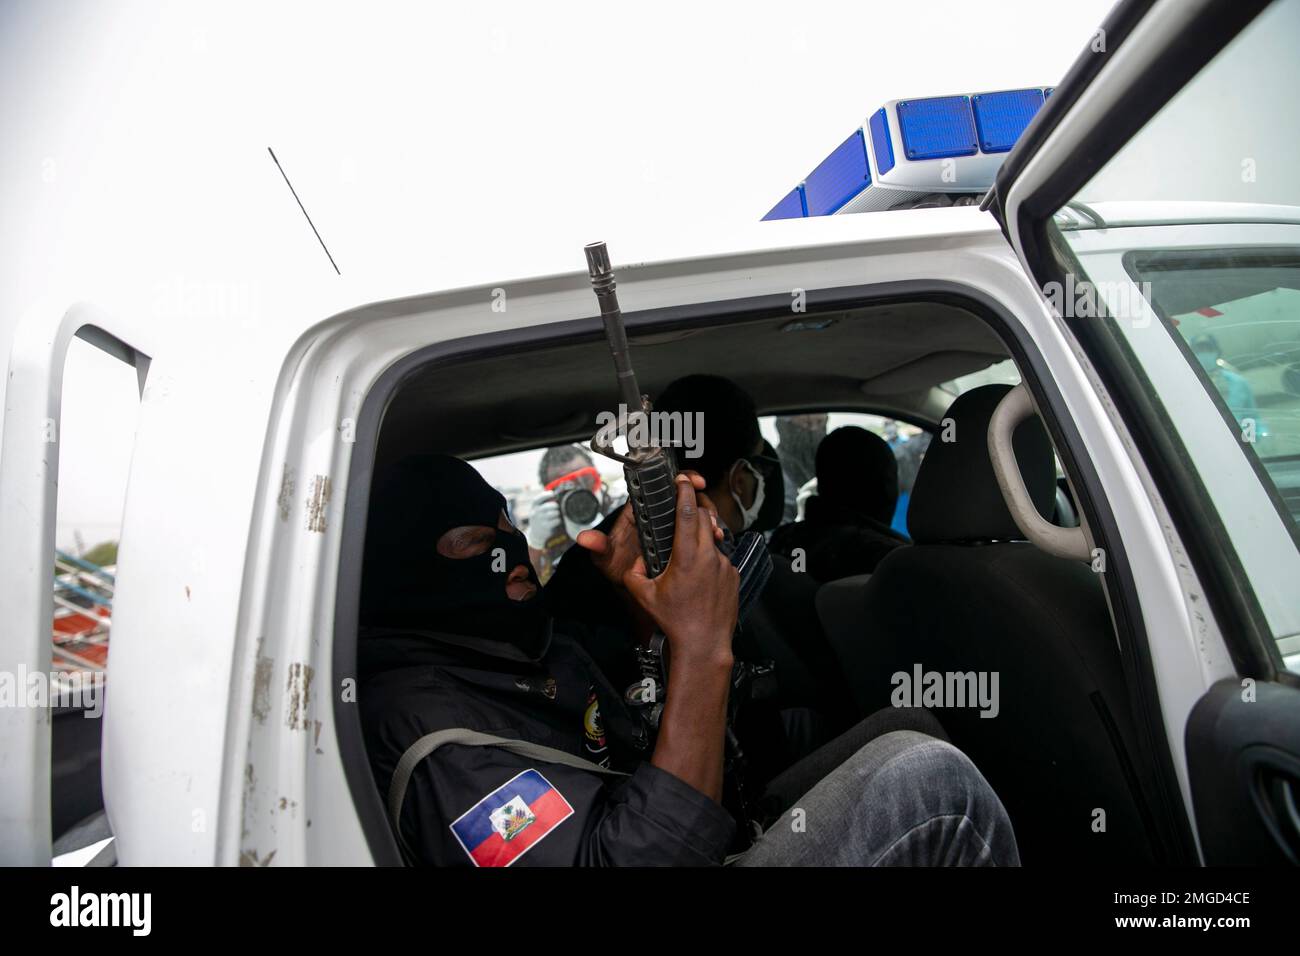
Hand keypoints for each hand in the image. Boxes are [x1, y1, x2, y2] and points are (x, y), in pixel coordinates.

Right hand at [525, 494, 561, 549]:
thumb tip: (557, 494)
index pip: (538, 499)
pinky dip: (559, 520)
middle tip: (557, 507)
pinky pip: (556, 520)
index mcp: (533, 506)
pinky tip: (557, 520)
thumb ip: (544, 502)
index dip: (546, 495)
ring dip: (558, 513)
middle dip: (555, 505)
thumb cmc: (540, 518)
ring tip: (558, 514)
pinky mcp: (545, 527)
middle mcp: (535, 513)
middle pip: (548, 506)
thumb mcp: (538, 509)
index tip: (552, 494)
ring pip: (554, 513)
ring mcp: (540, 520)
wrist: (536, 533)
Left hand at [575, 471, 720, 590]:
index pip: (658, 487)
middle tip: (704, 500)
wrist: (635, 591)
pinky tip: (717, 537)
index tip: (689, 480)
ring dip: (707, 514)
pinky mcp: (684, 542)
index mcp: (640, 513)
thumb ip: (599, 547)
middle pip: (682, 497)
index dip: (676, 480)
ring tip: (712, 524)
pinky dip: (712, 532)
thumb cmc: (619, 569)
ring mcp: (674, 529)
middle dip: (697, 496)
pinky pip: (701, 532)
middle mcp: (658, 517)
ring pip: (695, 512)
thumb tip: (585, 538)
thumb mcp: (607, 559)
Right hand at [621, 474, 737, 668]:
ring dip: (702, 538)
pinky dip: (709, 560)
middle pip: (705, 519)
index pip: (688, 514)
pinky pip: (721, 558)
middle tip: (683, 510)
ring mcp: (724, 566)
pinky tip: (699, 577)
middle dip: (694, 510)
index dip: (685, 493)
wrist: (704, 644)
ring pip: (714, 539)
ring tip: (688, 553)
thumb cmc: (675, 621)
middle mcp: (709, 557)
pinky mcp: (733, 576)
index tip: (683, 481)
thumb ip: (633, 575)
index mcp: (687, 557)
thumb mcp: (645, 596)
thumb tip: (633, 565)